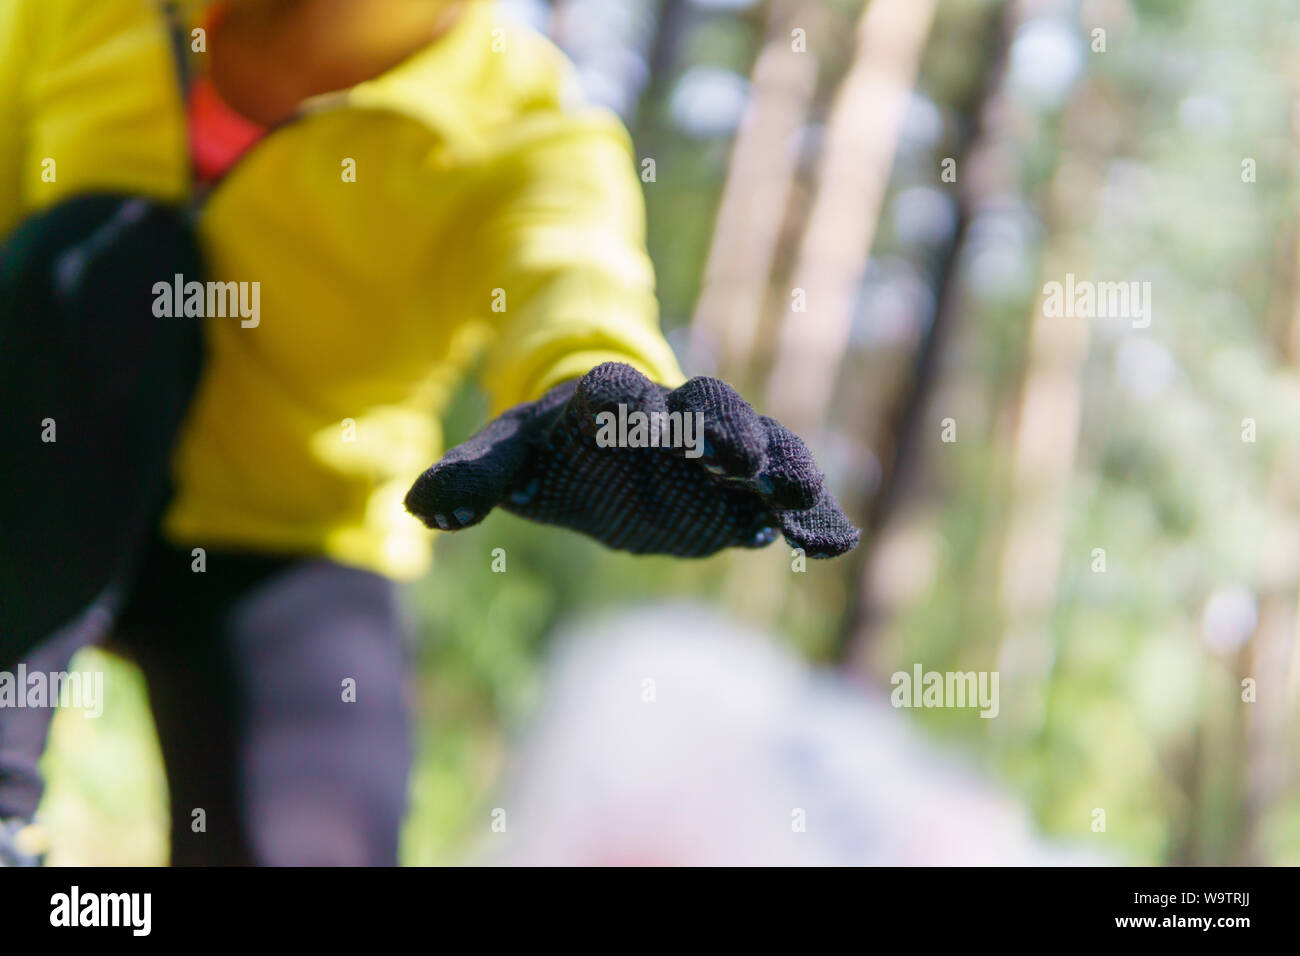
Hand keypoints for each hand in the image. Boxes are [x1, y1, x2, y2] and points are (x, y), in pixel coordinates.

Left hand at [404, 362, 859, 557]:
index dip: (621, 404)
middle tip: (738, 457)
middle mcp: (671, 418)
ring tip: (800, 498)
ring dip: (780, 467)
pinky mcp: (745, 488)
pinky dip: (810, 515)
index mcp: (606, 403)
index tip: (627, 415)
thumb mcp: (509, 458)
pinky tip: (832, 542)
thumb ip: (473, 477)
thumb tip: (420, 506)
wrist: (614, 445)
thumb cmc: (556, 450)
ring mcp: (714, 451)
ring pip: (759, 446)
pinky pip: (785, 495)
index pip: (612, 394)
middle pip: (702, 409)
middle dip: (722, 428)